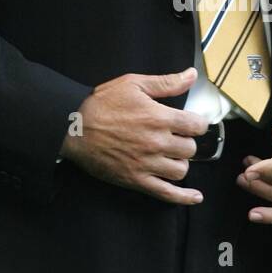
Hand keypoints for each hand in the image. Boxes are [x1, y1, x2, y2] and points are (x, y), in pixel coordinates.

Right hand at [59, 67, 210, 204]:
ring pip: (181, 170)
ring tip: (170, 156)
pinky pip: (166, 193)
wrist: (74, 128)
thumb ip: (166, 82)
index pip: (196, 126)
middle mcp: (157, 143)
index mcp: (159, 118)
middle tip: (175, 138)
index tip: (192, 123)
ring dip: (180, 163)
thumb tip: (191, 75)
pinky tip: (195, 198)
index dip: (197, 123)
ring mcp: (147, 164)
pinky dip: (183, 197)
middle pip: (190, 149)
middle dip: (185, 142)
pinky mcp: (136, 180)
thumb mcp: (133, 84)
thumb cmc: (101, 104)